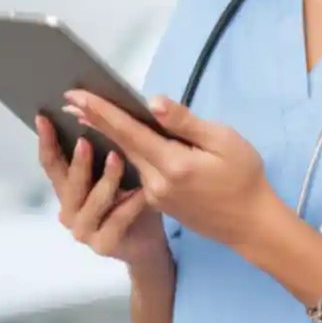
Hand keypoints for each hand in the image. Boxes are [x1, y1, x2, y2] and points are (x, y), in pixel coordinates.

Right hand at [35, 114, 168, 266]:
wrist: (147, 244)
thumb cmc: (129, 201)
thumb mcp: (115, 173)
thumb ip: (101, 150)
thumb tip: (90, 114)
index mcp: (67, 190)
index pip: (51, 164)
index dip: (46, 141)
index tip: (44, 117)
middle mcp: (68, 211)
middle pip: (68, 183)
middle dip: (77, 161)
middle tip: (84, 140)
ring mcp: (83, 231)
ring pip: (93, 201)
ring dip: (106, 179)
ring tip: (118, 158)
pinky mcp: (104, 245)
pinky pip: (117, 220)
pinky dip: (130, 204)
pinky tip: (143, 191)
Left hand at [63, 90, 277, 248]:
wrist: (252, 226)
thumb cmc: (244, 178)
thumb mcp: (224, 141)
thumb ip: (185, 122)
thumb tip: (152, 102)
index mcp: (172, 164)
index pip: (128, 132)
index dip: (101, 111)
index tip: (77, 96)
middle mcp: (156, 182)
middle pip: (120, 144)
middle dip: (94, 120)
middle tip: (69, 99)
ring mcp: (155, 196)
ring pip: (127, 158)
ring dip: (106, 136)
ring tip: (85, 115)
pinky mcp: (158, 202)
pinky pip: (137, 171)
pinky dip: (124, 152)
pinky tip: (116, 140)